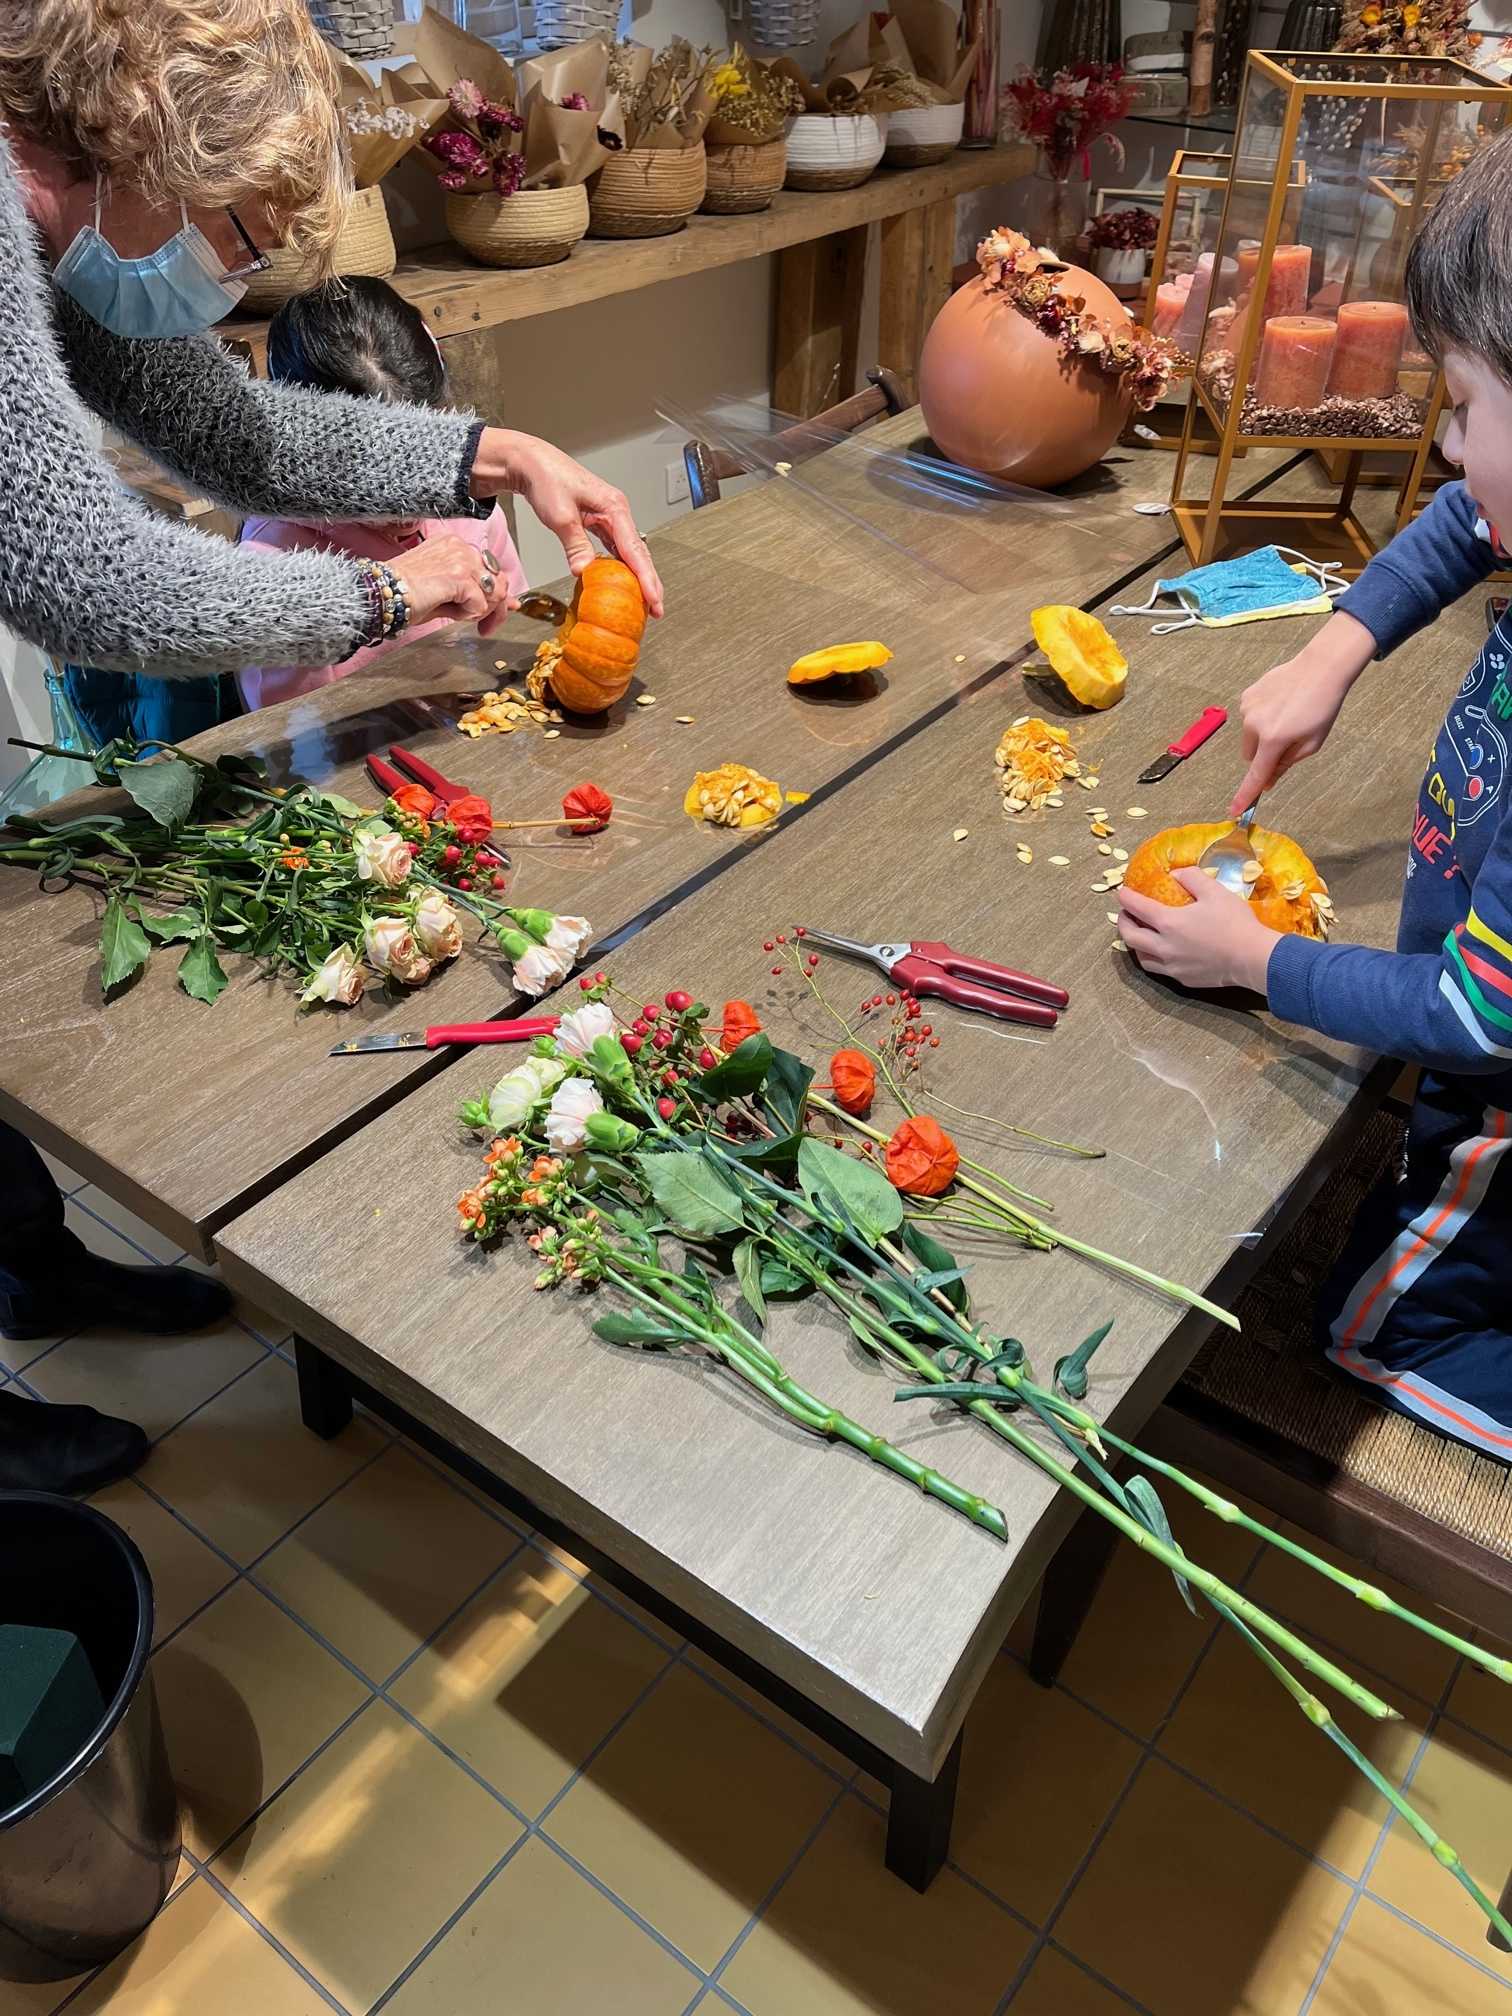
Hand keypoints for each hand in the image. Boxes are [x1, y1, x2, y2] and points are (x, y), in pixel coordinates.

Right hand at [391, 534, 512, 632]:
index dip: (494, 596)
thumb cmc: (406, 595)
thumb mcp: (450, 593)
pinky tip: (448, 610)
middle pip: (498, 582)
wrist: (382, 595)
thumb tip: (512, 602)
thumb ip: (481, 594)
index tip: (490, 616)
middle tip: (481, 627)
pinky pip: (480, 604)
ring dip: (477, 611)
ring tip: (454, 613)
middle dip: (492, 609)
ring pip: (493, 594)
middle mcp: (460, 546)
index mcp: (455, 544)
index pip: (491, 570)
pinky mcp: (459, 576)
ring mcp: (461, 559)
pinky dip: (467, 614)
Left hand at [471, 428, 664, 617]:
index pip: (635, 550)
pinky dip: (622, 568)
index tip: (654, 599)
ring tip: (644, 602)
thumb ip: (576, 545)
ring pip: (630, 553)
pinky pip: (617, 549)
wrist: (533, 463)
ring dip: (638, 577)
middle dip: (649, 582)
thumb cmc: (547, 479)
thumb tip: (585, 571)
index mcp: (614, 508)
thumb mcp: (560, 516)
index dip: (646, 577)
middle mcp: (617, 513)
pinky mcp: (599, 523)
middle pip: (639, 553)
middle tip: (656, 610)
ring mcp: (610, 518)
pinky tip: (623, 583)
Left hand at [1118, 871, 1279, 994]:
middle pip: (1130, 936)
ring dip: (1135, 944)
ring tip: (1140, 934)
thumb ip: (1192, 877)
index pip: (1137, 907)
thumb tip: (1177, 874)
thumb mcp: (1214, 891)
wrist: (1252, 958)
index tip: (1121, 892)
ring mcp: (1172, 966)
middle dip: (1122, 923)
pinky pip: (1159, 969)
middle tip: (1125, 914)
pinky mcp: (1182, 979)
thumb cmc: (1234, 922)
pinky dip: (1153, 958)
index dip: (1126, 897)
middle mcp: (1164, 947)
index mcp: (1168, 922)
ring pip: (1141, 957)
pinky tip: (1161, 952)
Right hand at [1229, 609, 1374, 813]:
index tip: (1234, 812)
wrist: (1321, 668)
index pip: (1255, 775)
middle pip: (1250, 755)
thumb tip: (1268, 781)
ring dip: (1263, 734)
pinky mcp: (1247, 695)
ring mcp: (1247, 708)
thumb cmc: (1322, 708)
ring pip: (1249, 735)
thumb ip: (1286, 764)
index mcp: (1273, 740)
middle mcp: (1254, 725)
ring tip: (1287, 715)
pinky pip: (1250, 716)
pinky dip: (1261, 716)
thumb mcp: (1312, 743)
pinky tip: (1280, 702)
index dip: (1245, 795)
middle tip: (1287, 739)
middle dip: (1264, 754)